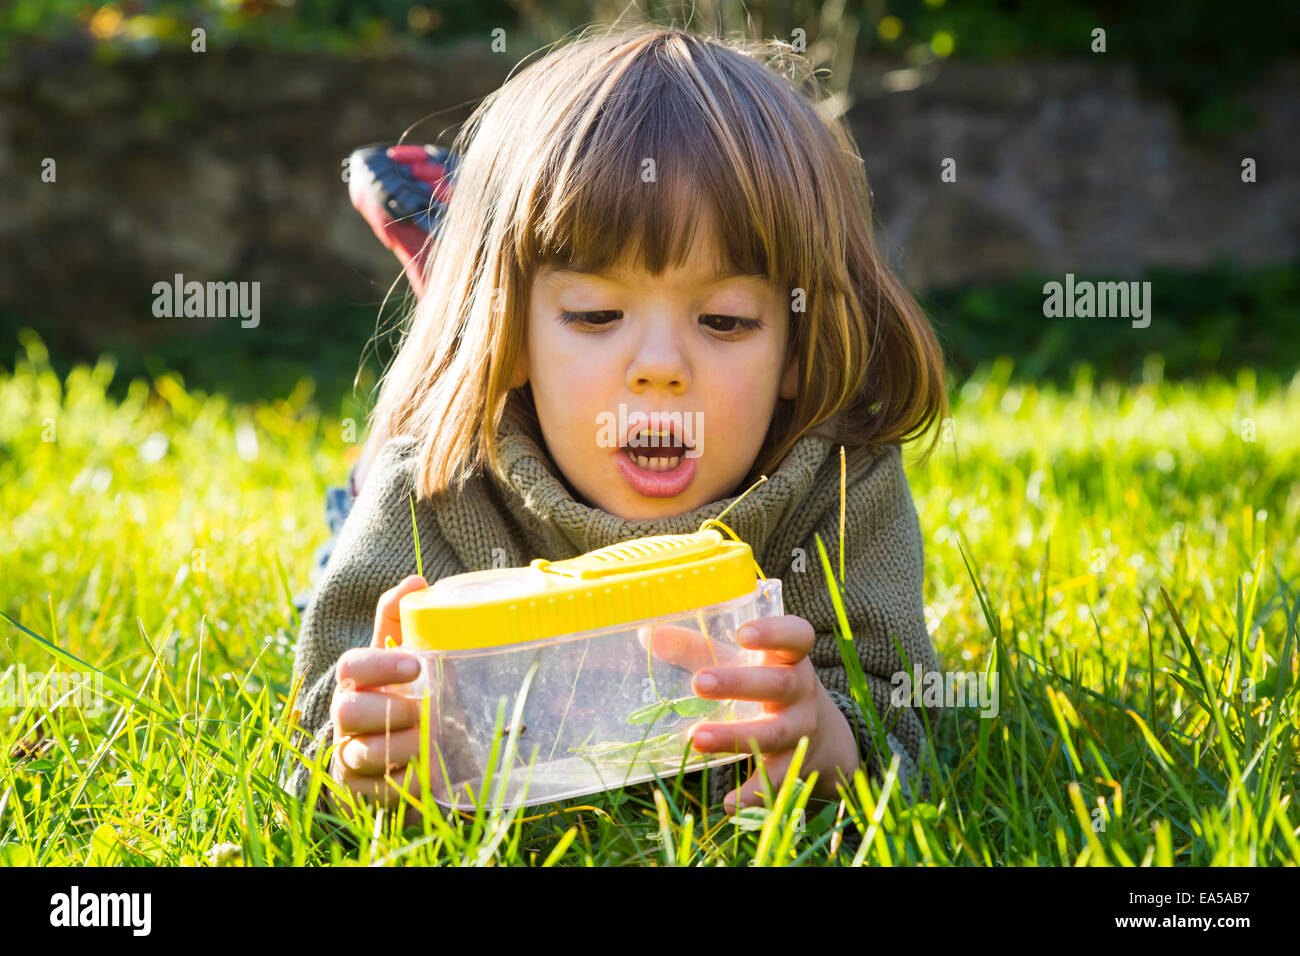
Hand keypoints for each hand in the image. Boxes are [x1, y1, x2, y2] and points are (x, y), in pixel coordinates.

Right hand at [327, 575, 435, 824]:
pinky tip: (430, 774)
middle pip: (348, 711)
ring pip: (362, 754)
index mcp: (358, 680)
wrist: (414, 756)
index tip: (417, 665)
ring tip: (433, 743)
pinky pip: (378, 793)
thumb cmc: (409, 696)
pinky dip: (407, 784)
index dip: (381, 663)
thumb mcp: (408, 657)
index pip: (353, 664)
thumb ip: (405, 619)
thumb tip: (417, 580)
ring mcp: (349, 757)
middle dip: (391, 711)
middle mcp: (346, 718)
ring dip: (404, 748)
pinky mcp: (360, 794)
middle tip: (428, 711)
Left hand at [681, 615, 859, 813]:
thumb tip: (649, 635)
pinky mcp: (794, 766)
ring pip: (774, 733)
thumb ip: (698, 649)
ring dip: (735, 737)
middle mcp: (800, 692)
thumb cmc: (767, 686)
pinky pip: (775, 780)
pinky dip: (754, 794)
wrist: (823, 739)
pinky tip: (728, 804)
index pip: (796, 637)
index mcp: (789, 658)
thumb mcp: (743, 665)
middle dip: (739, 684)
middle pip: (778, 684)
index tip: (744, 634)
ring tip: (697, 739)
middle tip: (699, 683)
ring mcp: (800, 730)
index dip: (775, 632)